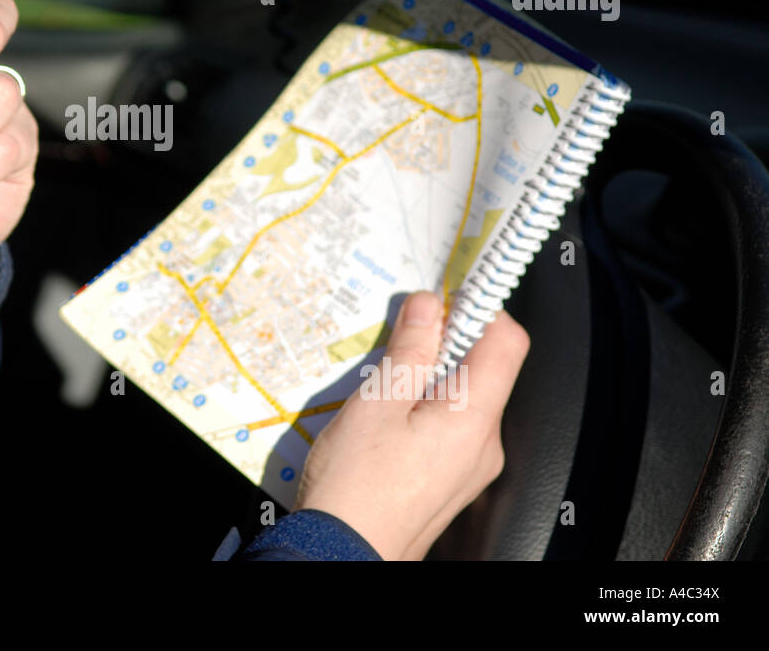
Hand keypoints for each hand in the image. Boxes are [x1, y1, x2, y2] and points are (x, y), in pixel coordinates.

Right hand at [294, 292, 529, 558]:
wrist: (341, 552)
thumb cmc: (356, 489)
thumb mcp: (376, 402)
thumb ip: (410, 350)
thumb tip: (429, 307)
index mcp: (474, 419)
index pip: (507, 341)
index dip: (480, 308)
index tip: (445, 296)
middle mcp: (483, 444)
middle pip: (483, 368)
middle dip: (442, 344)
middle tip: (398, 341)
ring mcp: (469, 466)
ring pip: (461, 398)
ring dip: (425, 377)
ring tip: (381, 385)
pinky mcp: (449, 479)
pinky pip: (447, 426)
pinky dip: (420, 408)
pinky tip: (383, 417)